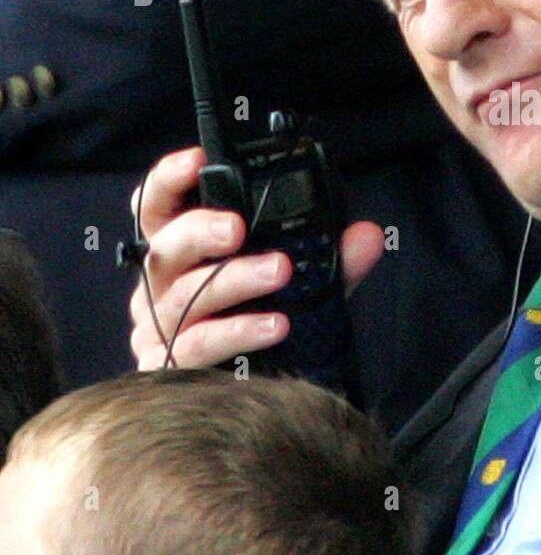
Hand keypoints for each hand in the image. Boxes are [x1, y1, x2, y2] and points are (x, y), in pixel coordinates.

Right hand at [128, 146, 384, 370]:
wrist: (251, 393)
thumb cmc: (262, 321)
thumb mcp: (303, 284)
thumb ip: (332, 259)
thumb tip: (369, 236)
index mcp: (183, 251)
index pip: (159, 206)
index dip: (170, 180)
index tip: (198, 161)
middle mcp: (162, 283)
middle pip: (165, 247)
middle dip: (200, 230)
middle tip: (236, 227)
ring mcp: (159, 326)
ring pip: (186, 295)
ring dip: (234, 279)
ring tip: (279, 271)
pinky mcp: (168, 366)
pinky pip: (199, 344)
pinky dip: (239, 330)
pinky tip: (274, 324)